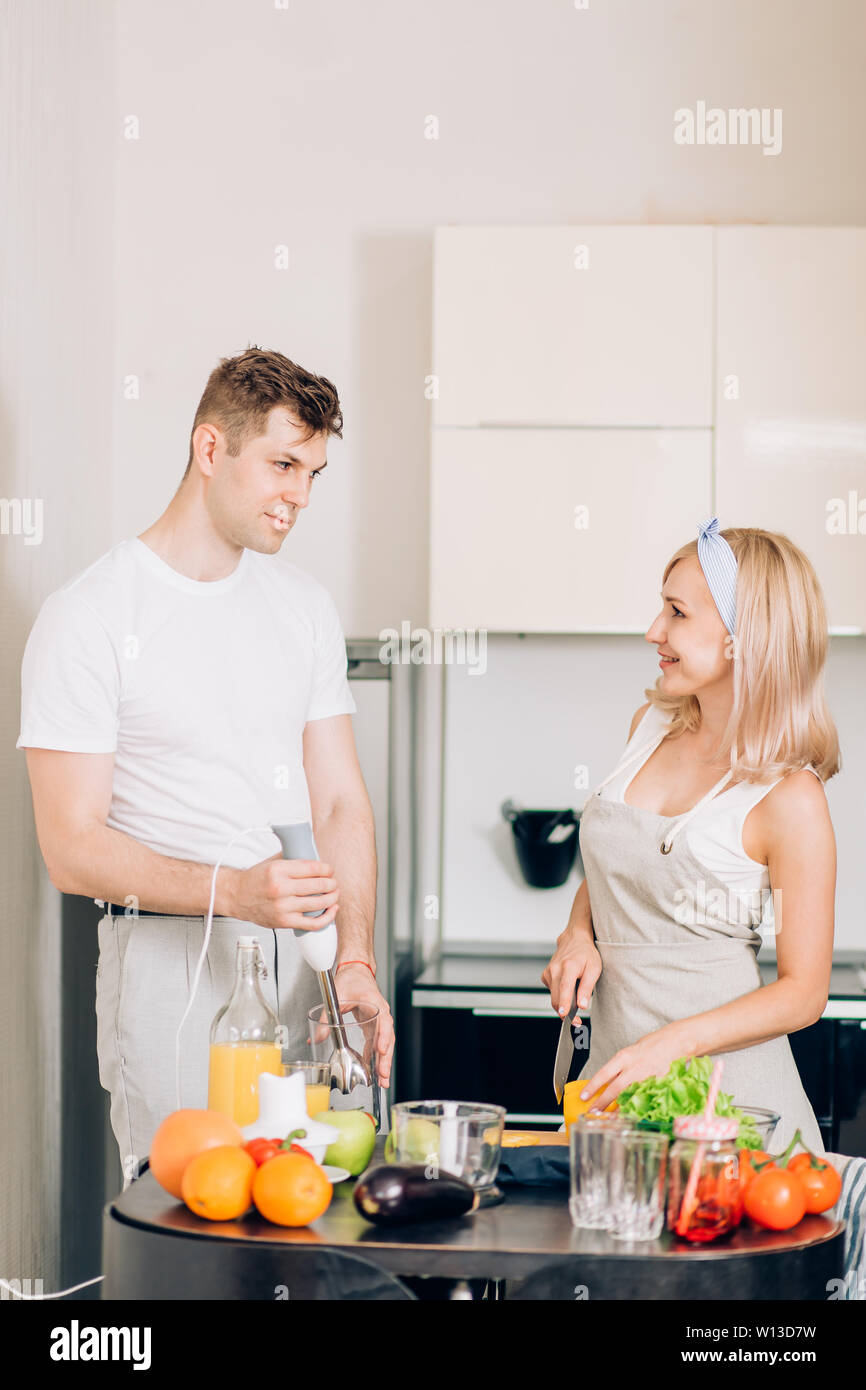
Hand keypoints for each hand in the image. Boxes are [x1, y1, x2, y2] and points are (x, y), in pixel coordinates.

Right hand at [227, 853, 339, 930]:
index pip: (313, 867)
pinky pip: (313, 923)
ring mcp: (283, 907)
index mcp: (278, 870)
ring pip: (319, 903)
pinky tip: (332, 910)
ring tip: (334, 894)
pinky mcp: (285, 922)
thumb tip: (315, 856)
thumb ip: (293, 858)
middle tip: (333, 882)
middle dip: (331, 883)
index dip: (327, 869)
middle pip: (318, 885)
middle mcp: (280, 888)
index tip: (329, 870)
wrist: (237, 896)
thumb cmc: (255, 879)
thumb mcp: (272, 862)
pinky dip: (327, 917)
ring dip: (332, 897)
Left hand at [332, 965, 394, 1089]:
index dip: (384, 1036)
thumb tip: (316, 1038)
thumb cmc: (351, 979)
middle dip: (386, 1058)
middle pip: (387, 1038)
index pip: (384, 1021)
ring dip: (383, 1062)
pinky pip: (377, 1044)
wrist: (356, 972)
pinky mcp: (373, 1026)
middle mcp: (381, 1013)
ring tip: (382, 1081)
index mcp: (376, 1003)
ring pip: (384, 1044)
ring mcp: (379, 1021)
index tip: (382, 1049)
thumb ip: (326, 1016)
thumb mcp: (337, 995)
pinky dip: (376, 1057)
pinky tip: (373, 1070)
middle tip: (384, 1075)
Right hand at [541, 926, 601, 1016]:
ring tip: (576, 999)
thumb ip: (587, 988)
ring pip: (554, 997)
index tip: (564, 1015)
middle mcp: (555, 969)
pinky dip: (560, 995)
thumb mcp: (594, 969)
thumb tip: (582, 1005)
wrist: (575, 939)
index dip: (564, 1003)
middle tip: (577, 1020)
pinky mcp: (546, 975)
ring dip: (563, 1004)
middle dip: (565, 1012)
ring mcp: (548, 972)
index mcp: (568, 966)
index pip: (564, 988)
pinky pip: (552, 992)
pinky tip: (568, 987)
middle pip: (557, 997)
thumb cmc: (586, 953)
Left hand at [581, 1024, 689, 1111]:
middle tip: (593, 1112)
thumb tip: (610, 1079)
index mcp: (625, 1057)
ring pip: (629, 1097)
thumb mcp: (633, 1051)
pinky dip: (637, 1108)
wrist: (677, 1041)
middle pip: (614, 1089)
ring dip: (617, 1109)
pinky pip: (645, 1100)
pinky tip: (631, 1115)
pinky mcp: (659, 1086)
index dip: (592, 1087)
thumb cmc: (654, 1044)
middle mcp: (634, 1068)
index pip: (604, 1074)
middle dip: (602, 1103)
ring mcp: (647, 1079)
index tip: (584, 1096)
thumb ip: (622, 1065)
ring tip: (609, 1118)